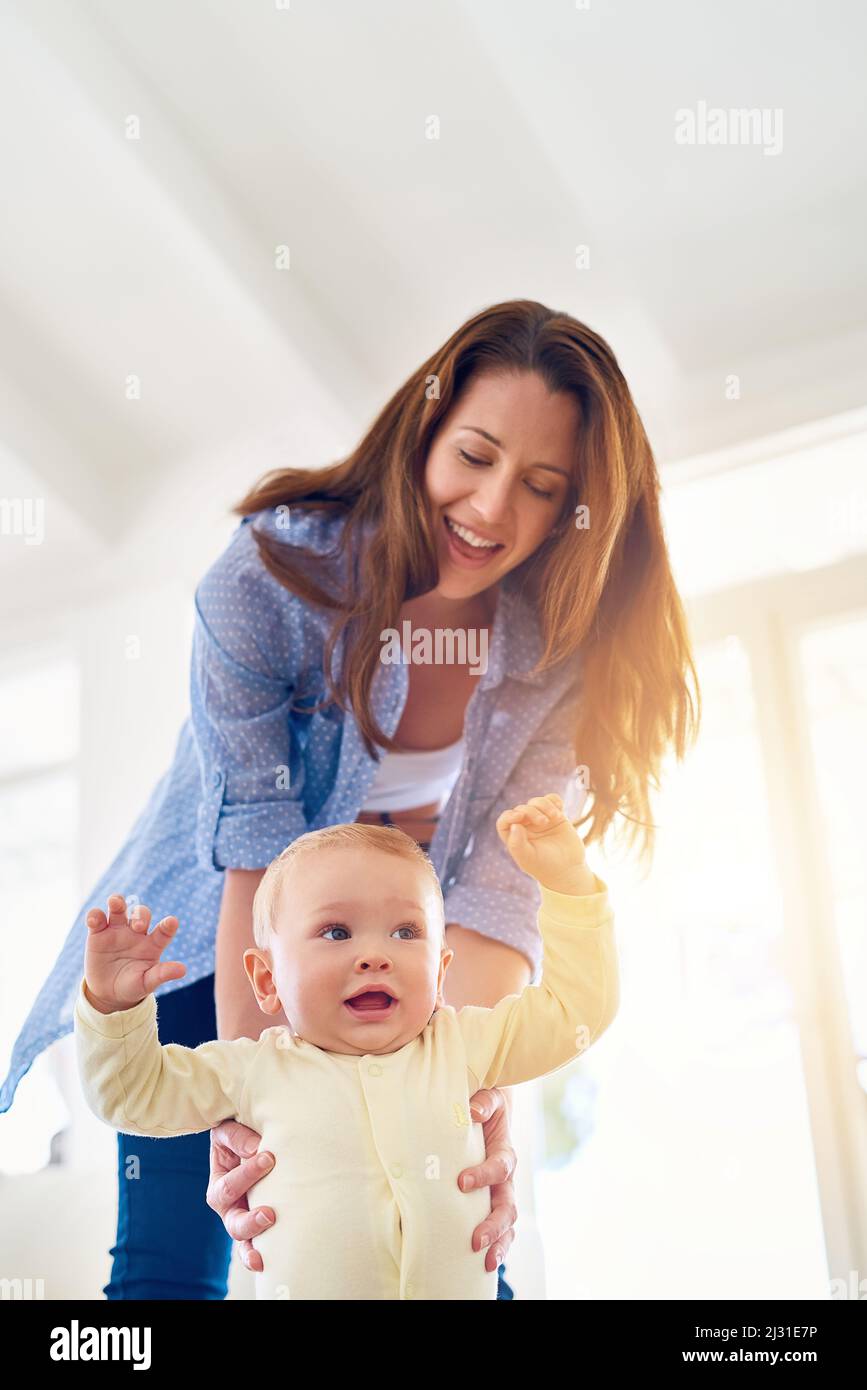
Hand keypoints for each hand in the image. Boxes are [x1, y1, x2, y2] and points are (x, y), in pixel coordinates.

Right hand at [83, 894, 185, 1012]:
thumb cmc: (133, 986)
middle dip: (140, 916)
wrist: (108, 993)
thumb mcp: (147, 982)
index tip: (172, 922)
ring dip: (117, 902)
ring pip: (118, 908)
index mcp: (153, 943)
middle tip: (138, 926)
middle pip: (141, 913)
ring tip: (115, 902)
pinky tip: (94, 920)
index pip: (164, 930)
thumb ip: (162, 974)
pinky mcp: (98, 934)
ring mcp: (117, 930)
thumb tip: (183, 970)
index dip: (168, 925)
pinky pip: (96, 918)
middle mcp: (136, 932)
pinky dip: (95, 915)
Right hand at [206, 1120, 275, 1272]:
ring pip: (243, 1240)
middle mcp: (228, 1208)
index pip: (229, 1186)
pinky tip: (265, 1263)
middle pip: (233, 1222)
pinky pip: (253, 1248)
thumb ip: (237, 1137)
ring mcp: (243, 1220)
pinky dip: (256, 1257)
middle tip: (270, 1213)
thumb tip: (257, 1148)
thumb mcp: (228, 1131)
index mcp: (219, 1185)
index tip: (269, 1158)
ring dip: (254, 1245)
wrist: (248, 1144)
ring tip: (267, 1249)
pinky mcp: (258, 1228)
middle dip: (250, 1220)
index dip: (248, 1174)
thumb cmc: (237, 1138)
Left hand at [458, 1087, 516, 1273]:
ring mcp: (500, 1192)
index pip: (500, 1167)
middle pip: (508, 1205)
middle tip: (475, 1239)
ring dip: (499, 1243)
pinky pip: (500, 1229)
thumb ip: (483, 1102)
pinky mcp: (490, 1202)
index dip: (485, 1175)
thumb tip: (473, 1111)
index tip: (462, 1182)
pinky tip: (484, 1264)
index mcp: (504, 1150)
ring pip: (507, 1223)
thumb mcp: (488, 1097)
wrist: (489, 1109)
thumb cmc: (485, 1104)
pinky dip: (497, 1246)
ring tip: (486, 1261)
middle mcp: (505, 1177)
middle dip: (494, 1225)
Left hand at [496, 792, 587, 893]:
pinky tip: (559, 809)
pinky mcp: (556, 816)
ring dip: (544, 805)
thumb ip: (517, 843)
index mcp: (514, 837)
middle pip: (522, 809)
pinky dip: (554, 801)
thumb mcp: (528, 858)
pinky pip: (552, 800)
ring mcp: (541, 820)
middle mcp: (526, 827)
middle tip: (543, 822)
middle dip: (532, 812)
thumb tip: (514, 825)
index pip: (504, 821)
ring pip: (536, 802)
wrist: (568, 869)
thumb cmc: (545, 866)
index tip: (519, 817)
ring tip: (554, 816)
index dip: (509, 816)